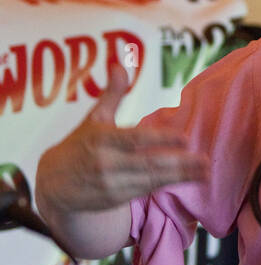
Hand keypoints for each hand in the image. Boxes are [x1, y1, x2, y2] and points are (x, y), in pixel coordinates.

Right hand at [36, 62, 209, 214]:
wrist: (53, 183)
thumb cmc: (79, 145)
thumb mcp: (93, 118)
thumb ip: (111, 94)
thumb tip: (119, 64)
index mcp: (100, 139)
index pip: (134, 139)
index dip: (160, 139)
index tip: (184, 138)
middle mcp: (105, 162)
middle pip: (147, 163)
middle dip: (179, 164)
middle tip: (204, 160)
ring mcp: (110, 184)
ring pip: (150, 180)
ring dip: (180, 177)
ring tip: (204, 172)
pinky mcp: (113, 200)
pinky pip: (145, 191)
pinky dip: (167, 186)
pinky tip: (187, 180)